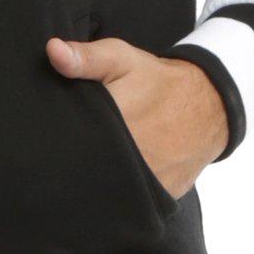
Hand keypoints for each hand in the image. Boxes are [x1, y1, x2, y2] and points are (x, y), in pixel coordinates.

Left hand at [46, 32, 227, 199]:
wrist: (206, 106)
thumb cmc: (154, 80)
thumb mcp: (119, 58)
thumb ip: (85, 58)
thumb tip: (52, 50)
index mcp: (115, 123)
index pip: (69, 142)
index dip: (54, 140)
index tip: (47, 136)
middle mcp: (130, 158)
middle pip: (84, 169)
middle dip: (71, 161)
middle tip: (68, 148)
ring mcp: (146, 182)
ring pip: (104, 190)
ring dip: (94, 180)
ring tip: (87, 164)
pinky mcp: (158, 198)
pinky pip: (126, 202)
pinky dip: (115, 193)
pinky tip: (109, 178)